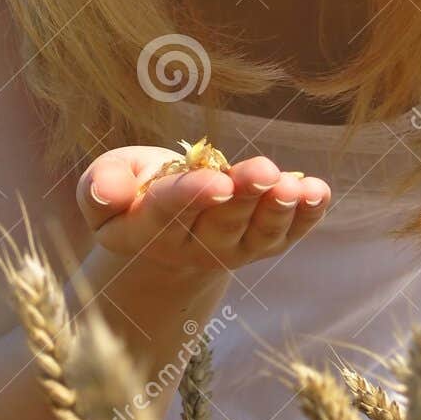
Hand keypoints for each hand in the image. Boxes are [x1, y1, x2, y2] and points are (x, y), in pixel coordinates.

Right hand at [76, 145, 331, 276]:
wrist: (164, 231)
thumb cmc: (133, 194)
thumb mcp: (106, 182)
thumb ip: (101, 186)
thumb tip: (107, 192)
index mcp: (147, 231)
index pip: (170, 213)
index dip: (193, 196)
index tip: (216, 181)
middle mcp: (194, 248)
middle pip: (222, 222)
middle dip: (244, 195)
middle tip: (262, 170)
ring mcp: (234, 249)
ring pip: (259, 234)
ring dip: (280, 210)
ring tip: (294, 186)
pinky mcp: (265, 243)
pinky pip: (289, 234)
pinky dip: (307, 215)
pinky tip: (319, 192)